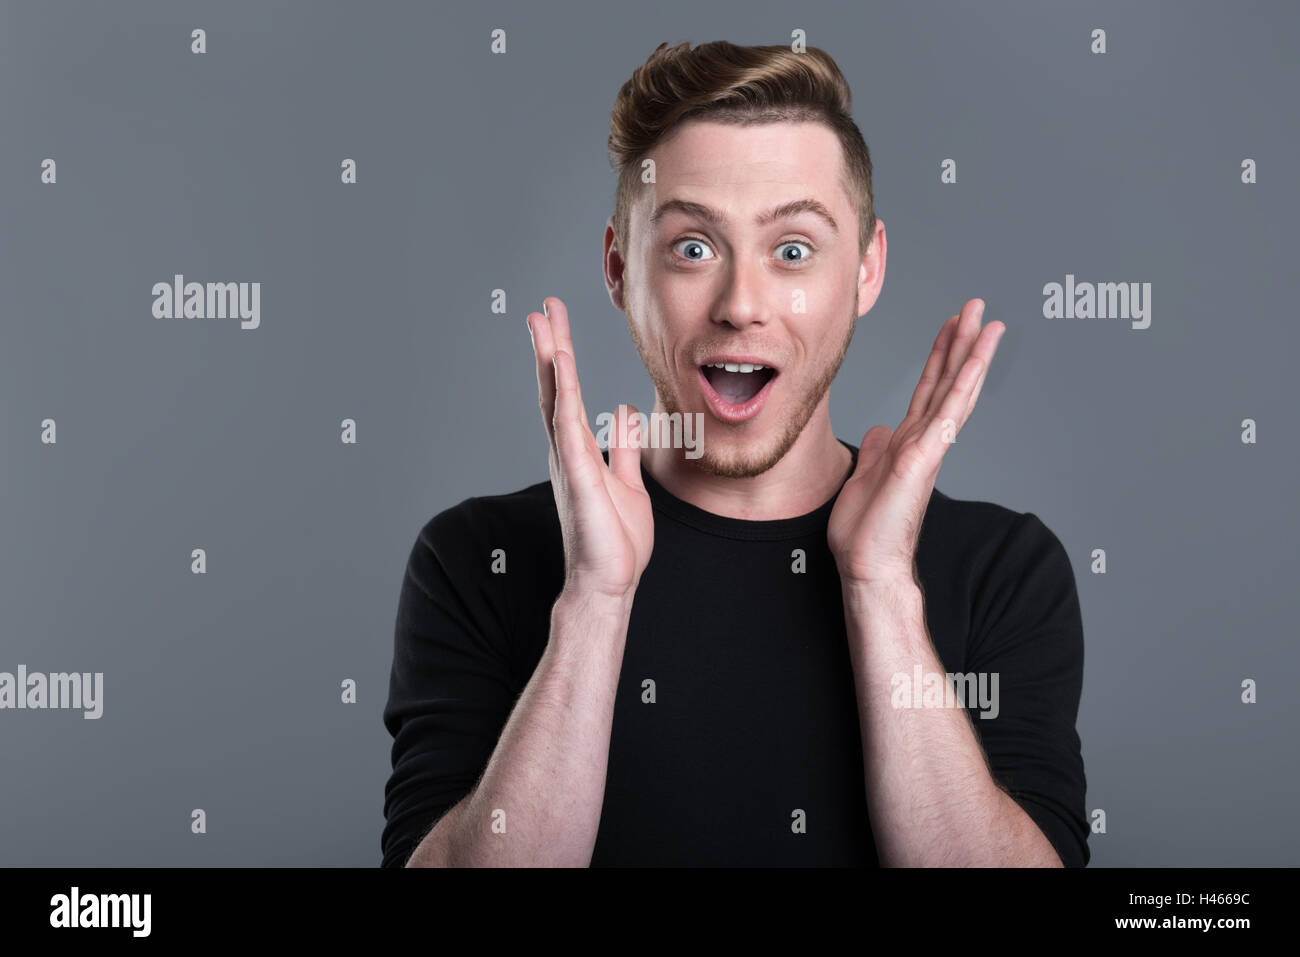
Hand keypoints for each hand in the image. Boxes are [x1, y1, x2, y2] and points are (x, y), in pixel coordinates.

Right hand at [527, 296, 653, 600]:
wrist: (608, 582)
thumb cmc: (615, 541)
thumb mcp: (628, 481)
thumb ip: (622, 446)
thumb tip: (621, 409)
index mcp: (577, 451)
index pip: (565, 394)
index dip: (559, 357)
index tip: (553, 324)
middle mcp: (566, 451)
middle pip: (553, 388)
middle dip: (548, 346)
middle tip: (541, 308)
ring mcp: (567, 462)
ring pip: (556, 397)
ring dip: (550, 358)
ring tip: (543, 321)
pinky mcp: (577, 475)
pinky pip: (568, 425)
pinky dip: (564, 392)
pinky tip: (562, 364)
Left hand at [828, 299, 1004, 588]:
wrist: (868, 566)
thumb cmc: (866, 533)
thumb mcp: (864, 477)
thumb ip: (877, 450)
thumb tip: (881, 428)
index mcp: (907, 443)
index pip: (929, 390)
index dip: (941, 357)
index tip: (952, 327)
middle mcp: (923, 442)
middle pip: (947, 382)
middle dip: (962, 343)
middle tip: (977, 307)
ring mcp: (927, 450)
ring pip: (954, 392)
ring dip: (971, 355)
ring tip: (987, 322)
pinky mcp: (922, 460)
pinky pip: (946, 415)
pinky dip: (962, 387)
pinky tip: (974, 362)